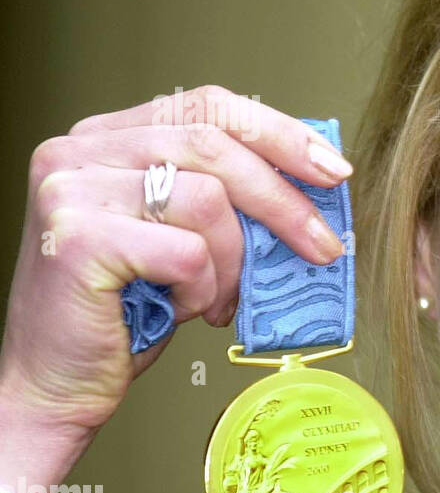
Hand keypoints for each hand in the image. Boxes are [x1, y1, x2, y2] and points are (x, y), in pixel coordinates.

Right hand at [0, 85, 351, 484]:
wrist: (54, 386)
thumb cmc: (123, 314)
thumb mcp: (184, 239)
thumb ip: (227, 200)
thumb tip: (316, 184)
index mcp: (107, 138)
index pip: (208, 105)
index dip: (278, 133)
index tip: (333, 170)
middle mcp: (79, 150)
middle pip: (215, 145)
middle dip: (284, 201)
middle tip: (323, 246)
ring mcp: (71, 189)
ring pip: (208, 201)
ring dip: (233, 263)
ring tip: (217, 299)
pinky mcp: (78, 237)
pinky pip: (187, 252)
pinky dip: (203, 290)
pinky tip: (182, 310)